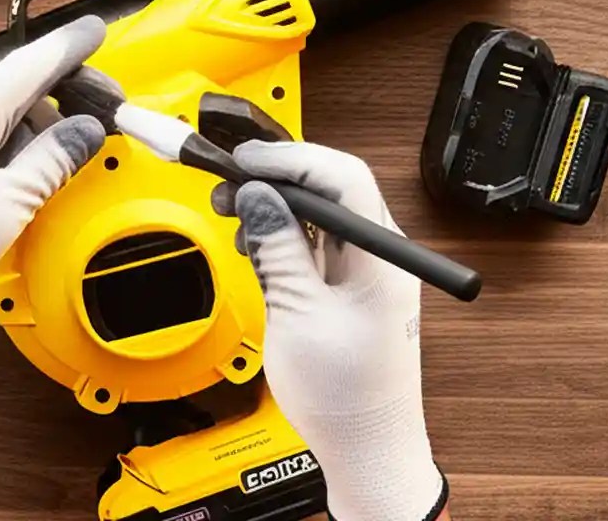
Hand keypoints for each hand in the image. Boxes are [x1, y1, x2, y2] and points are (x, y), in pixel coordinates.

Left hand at [0, 17, 108, 356]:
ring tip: (39, 173)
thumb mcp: (8, 206)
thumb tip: (85, 129)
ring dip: (19, 131)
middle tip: (85, 129)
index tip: (93, 31)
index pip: (31, 63)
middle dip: (50, 105)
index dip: (69, 46)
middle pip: (8, 89)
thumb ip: (52, 161)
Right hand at [215, 141, 445, 520]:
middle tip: (227, 185)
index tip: (244, 161)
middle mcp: (380, 255)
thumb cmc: (346, 397)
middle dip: (276, 177)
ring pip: (322, 213)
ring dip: (276, 205)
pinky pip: (318, 242)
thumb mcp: (298, 315)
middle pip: (331, 188)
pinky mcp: (351, 287)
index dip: (289, 159)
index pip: (342, 176)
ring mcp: (367, 270)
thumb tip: (257, 198)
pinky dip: (284, 234)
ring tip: (233, 211)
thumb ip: (278, 249)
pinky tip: (256, 240)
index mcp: (381, 256)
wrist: (368, 448)